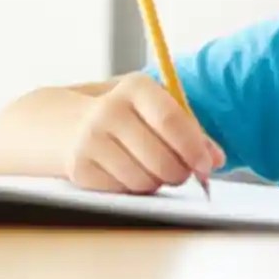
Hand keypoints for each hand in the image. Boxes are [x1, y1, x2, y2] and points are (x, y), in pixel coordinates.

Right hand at [64, 73, 225, 192]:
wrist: (62, 124)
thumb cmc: (123, 115)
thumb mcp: (153, 107)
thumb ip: (188, 129)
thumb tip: (216, 159)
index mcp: (135, 87)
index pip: (171, 119)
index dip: (194, 147)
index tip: (207, 165)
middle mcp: (109, 110)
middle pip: (160, 157)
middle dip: (180, 173)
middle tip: (182, 174)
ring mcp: (91, 140)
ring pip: (143, 179)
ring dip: (156, 183)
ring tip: (152, 170)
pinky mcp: (79, 168)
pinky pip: (123, 191)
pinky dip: (134, 189)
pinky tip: (128, 173)